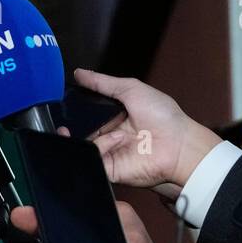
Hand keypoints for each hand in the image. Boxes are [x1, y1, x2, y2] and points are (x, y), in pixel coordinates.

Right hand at [73, 68, 220, 199]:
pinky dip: (99, 148)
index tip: (62, 106)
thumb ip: (103, 82)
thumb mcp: (131, 89)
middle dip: (69, 129)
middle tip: (64, 124)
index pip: (83, 116)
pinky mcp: (110, 169)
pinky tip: (115, 140)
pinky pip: (92, 160)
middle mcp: (107, 137)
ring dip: (81, 139)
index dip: (72, 113)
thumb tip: (79, 73)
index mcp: (111, 119)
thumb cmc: (164, 116)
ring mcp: (108, 154)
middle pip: (78, 134)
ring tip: (103, 131)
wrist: (179, 144)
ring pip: (80, 149)